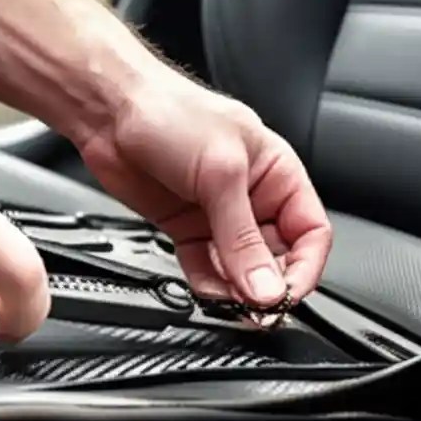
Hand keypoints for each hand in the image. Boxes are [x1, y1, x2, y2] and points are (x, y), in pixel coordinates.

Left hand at [77, 69, 332, 306]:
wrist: (110, 109)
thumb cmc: (169, 111)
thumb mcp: (219, 172)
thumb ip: (242, 237)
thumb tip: (267, 287)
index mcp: (278, 174)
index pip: (310, 232)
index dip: (305, 268)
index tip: (287, 296)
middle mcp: (252, 198)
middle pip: (278, 258)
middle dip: (270, 287)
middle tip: (257, 311)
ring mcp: (218, 216)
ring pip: (241, 270)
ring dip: (238, 293)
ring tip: (230, 306)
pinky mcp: (187, 230)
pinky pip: (206, 269)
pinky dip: (208, 288)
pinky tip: (207, 294)